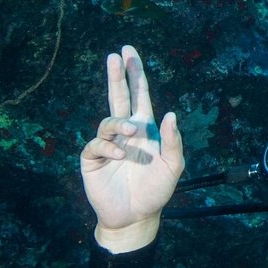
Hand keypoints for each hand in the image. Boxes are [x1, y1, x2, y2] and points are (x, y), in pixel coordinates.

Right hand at [80, 45, 183, 250]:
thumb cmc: (156, 190)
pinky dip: (109, 146)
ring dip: (119, 123)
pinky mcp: (93, 159)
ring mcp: (108, 144)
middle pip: (118, 97)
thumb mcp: (173, 166)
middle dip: (116, 76)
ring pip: (108, 121)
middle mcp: (125, 131)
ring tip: (132, 131)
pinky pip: (97, 144)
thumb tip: (171, 114)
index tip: (128, 51)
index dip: (134, 73)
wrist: (137, 216)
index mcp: (144, 128)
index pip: (138, 94)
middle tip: (114, 56)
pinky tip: (119, 154)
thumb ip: (173, 141)